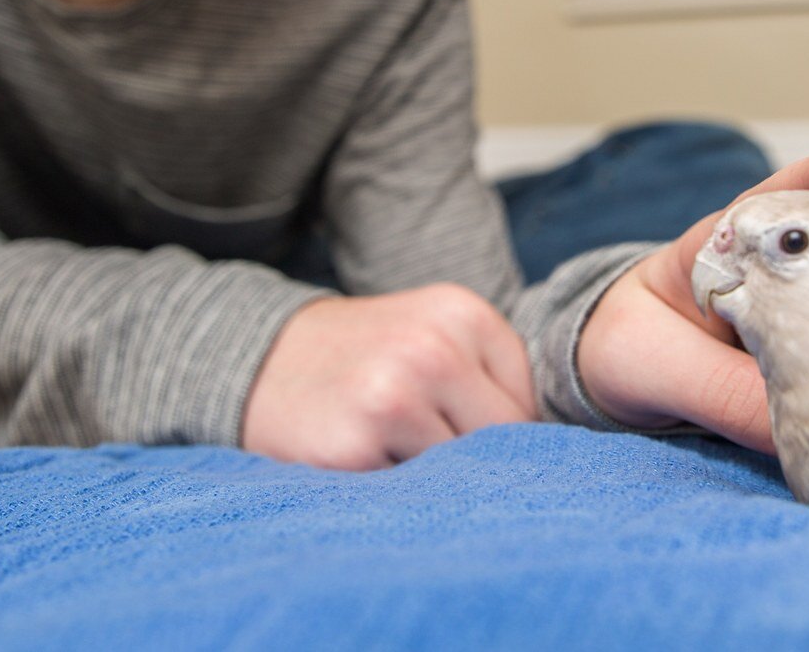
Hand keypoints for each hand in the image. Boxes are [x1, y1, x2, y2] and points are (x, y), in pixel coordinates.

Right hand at [243, 283, 537, 469]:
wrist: (258, 360)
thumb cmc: (363, 359)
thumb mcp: (432, 335)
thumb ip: (490, 378)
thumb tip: (550, 458)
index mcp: (463, 314)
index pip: (525, 407)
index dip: (495, 433)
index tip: (450, 425)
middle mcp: (433, 348)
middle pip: (501, 443)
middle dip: (471, 460)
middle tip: (420, 445)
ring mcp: (393, 396)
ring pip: (459, 474)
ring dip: (432, 480)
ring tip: (389, 448)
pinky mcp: (354, 445)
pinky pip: (408, 495)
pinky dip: (392, 493)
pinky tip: (364, 461)